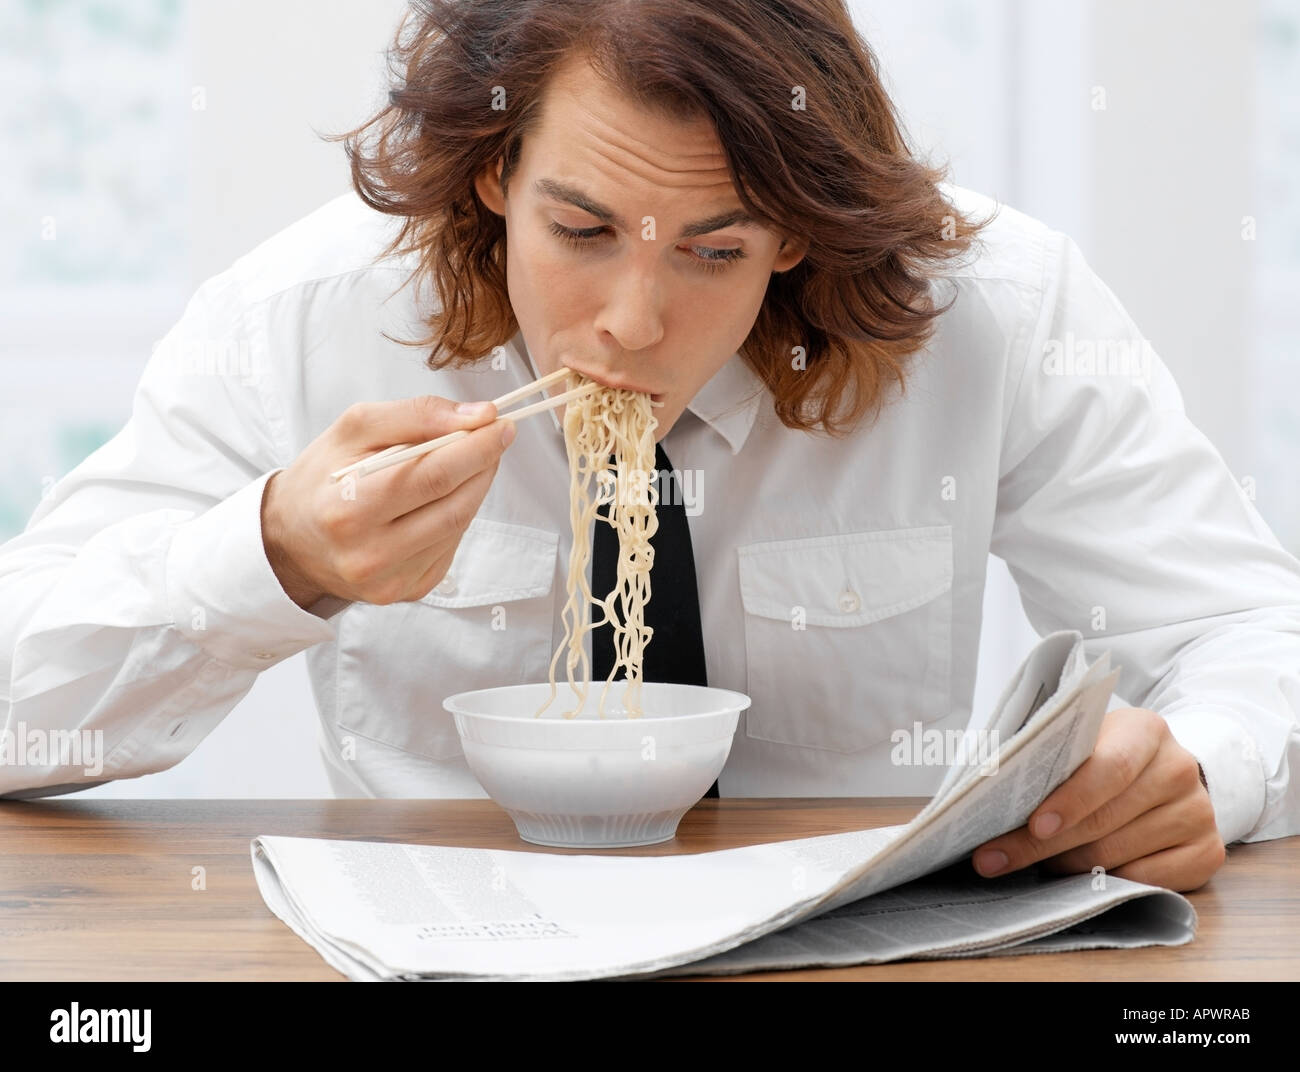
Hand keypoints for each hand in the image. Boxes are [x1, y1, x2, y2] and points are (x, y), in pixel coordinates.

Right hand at [261, 395, 515, 608]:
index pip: (433, 475)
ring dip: (474, 489)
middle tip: (494, 436)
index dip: (476, 448)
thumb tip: (479, 416)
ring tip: (470, 463)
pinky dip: (456, 517)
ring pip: (458, 527)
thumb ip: (417, 414)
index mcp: (348, 509)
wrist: (292, 538)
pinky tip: (442, 499)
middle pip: (454, 505)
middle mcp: (369, 555)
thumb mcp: (355, 429)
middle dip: (483, 465)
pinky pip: (449, 547)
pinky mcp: (406, 592)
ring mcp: (390, 581)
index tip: (499, 423)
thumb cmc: (324, 476)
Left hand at [970, 707, 1224, 891]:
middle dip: (1042, 845)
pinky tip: (1080, 878)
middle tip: (994, 859)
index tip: (1033, 825)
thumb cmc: (1105, 755)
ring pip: (1118, 855)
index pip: (1110, 767)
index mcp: (1146, 730)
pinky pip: (1147, 882)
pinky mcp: (1207, 853)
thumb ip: (1047, 756)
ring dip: (1068, 865)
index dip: (1070, 800)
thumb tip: (988, 789)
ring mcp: (1198, 813)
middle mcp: (1179, 769)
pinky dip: (1106, 884)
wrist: (1165, 772)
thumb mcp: (1081, 741)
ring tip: (1035, 861)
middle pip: (1105, 819)